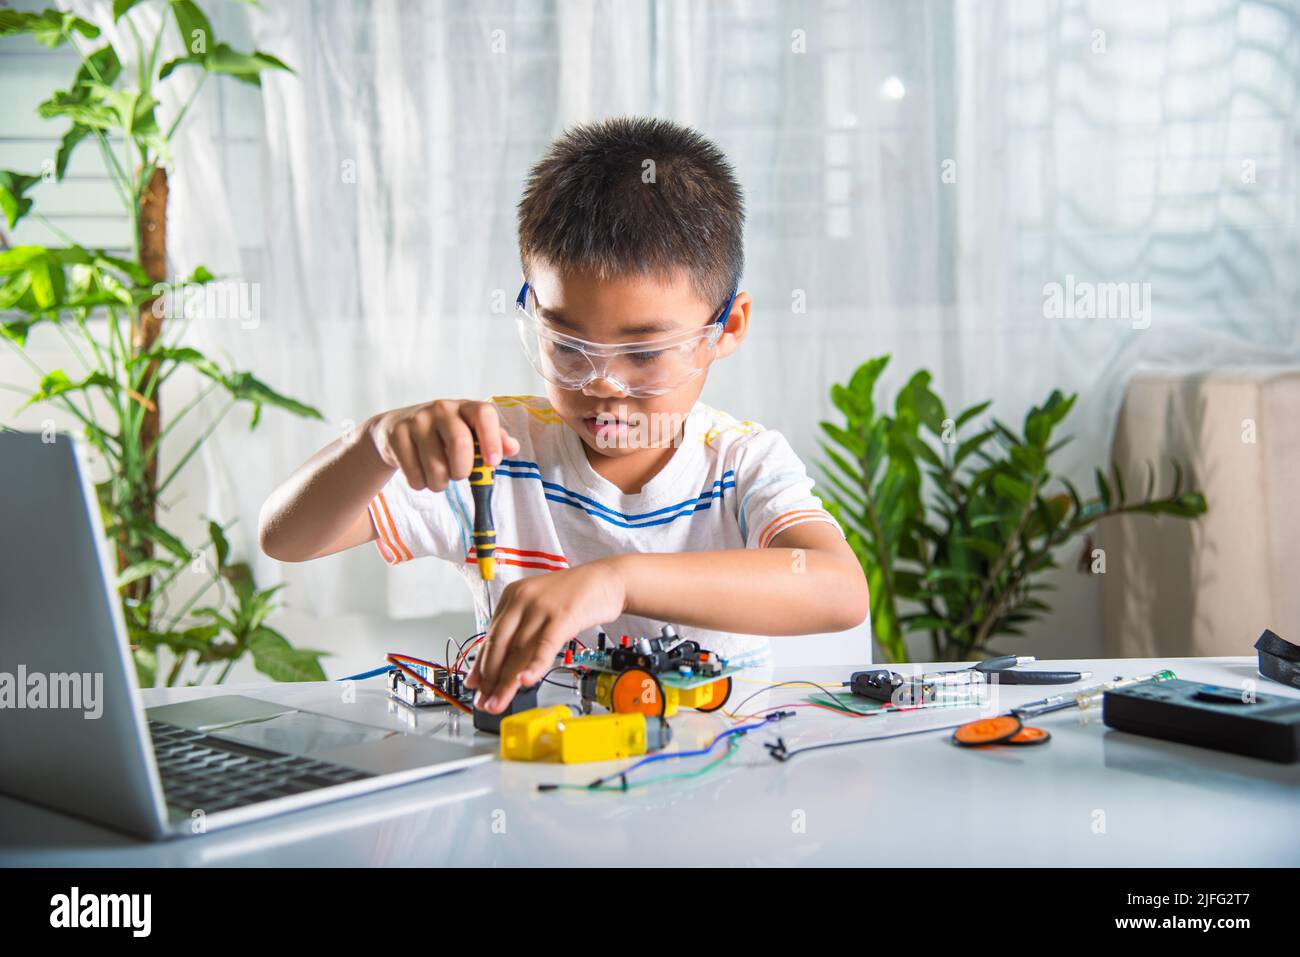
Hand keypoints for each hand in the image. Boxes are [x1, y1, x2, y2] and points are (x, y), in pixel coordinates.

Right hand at [367, 399, 519, 490]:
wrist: (395, 428)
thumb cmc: (443, 434)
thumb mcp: (469, 432)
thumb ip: (494, 440)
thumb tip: (512, 448)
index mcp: (464, 407)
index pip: (484, 414)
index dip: (492, 439)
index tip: (493, 463)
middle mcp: (440, 409)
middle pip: (460, 443)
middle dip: (463, 470)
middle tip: (459, 476)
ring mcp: (416, 421)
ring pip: (435, 467)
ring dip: (440, 483)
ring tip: (439, 478)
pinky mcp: (396, 437)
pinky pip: (414, 475)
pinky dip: (421, 484)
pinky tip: (421, 474)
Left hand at [464, 558, 627, 713]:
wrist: (608, 580)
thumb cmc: (576, 595)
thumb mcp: (541, 606)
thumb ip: (522, 628)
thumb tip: (503, 661)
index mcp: (513, 596)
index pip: (490, 636)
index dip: (481, 665)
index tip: (475, 685)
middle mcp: (523, 600)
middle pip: (500, 646)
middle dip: (489, 678)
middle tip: (483, 701)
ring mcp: (542, 608)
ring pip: (519, 651)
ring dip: (506, 682)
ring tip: (498, 702)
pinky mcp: (562, 616)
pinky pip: (544, 646)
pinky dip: (534, 666)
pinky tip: (525, 681)